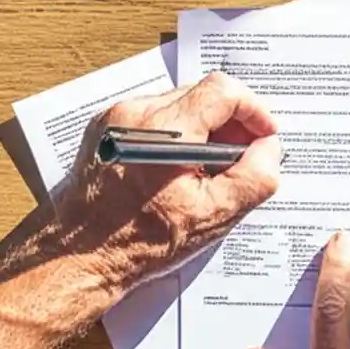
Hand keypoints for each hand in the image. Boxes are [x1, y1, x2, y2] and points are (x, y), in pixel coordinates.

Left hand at [53, 72, 281, 291]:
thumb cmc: (137, 243)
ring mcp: (115, 119)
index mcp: (164, 129)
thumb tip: (270, 150)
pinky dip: (175, 138)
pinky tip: (179, 173)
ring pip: (178, 107)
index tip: (264, 137)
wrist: (79, 257)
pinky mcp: (104, 132)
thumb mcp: (211, 217)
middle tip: (242, 159)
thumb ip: (253, 178)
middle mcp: (135, 113)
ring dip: (203, 131)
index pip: (223, 91)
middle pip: (201, 95)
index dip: (254, 111)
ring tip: (210, 172)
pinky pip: (152, 120)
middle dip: (230, 123)